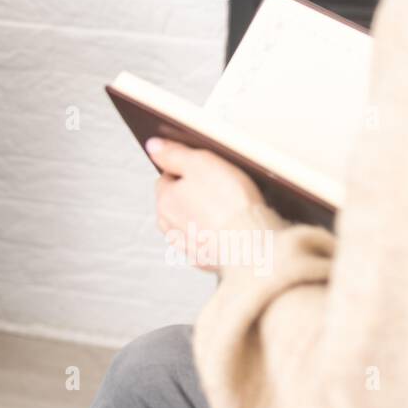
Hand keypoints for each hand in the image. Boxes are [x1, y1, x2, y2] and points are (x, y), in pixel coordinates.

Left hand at [145, 138, 268, 272]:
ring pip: (191, 223)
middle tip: (220, 188)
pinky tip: (234, 229)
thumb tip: (153, 146)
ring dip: (204, 216)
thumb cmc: (230, 204)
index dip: (187, 170)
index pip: (166, 178)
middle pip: (177, 202)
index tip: (206, 170)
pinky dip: (216, 235)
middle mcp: (170, 227)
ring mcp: (188, 247)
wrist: (254, 246)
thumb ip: (173, 154)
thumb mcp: (200, 163)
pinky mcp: (207, 262)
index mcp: (164, 202)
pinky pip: (208, 242)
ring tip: (230, 209)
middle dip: (194, 194)